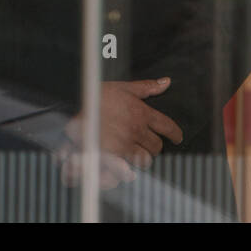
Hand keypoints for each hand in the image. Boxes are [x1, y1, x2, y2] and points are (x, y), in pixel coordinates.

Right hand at [59, 78, 183, 187]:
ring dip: (143, 157)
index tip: (177, 137)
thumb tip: (166, 82)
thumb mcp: (122, 86)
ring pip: (145, 159)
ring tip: (137, 152)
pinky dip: (130, 167)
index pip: (168, 126)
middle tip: (149, 143)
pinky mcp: (113, 156)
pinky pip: (130, 168)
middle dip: (155, 146)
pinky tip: (126, 162)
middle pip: (157, 146)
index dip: (176, 134)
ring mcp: (125, 144)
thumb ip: (146, 87)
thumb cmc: (96, 96)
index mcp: (142, 112)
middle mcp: (137, 130)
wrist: (72, 108)